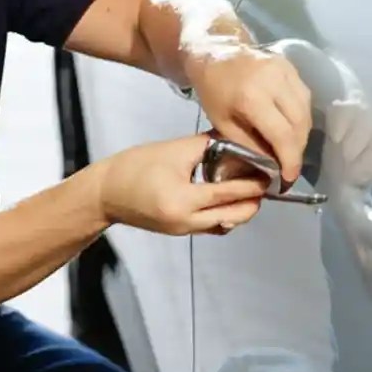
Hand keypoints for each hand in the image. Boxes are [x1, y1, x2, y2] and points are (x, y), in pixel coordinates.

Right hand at [96, 134, 267, 235]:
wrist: (104, 193)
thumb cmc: (133, 168)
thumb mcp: (172, 150)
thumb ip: (206, 145)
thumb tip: (234, 140)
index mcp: (184, 200)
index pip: (229, 193)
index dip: (252, 183)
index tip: (268, 171)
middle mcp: (187, 221)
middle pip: (234, 216)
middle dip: (253, 200)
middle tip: (264, 182)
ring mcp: (184, 229)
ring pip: (225, 224)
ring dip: (240, 209)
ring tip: (249, 190)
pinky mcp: (179, 230)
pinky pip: (211, 227)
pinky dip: (224, 215)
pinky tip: (226, 199)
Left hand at [188, 47, 311, 180]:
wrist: (215, 52)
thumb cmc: (213, 90)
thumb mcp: (223, 123)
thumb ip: (249, 145)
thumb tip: (272, 167)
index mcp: (252, 97)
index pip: (283, 135)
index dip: (290, 160)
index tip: (288, 179)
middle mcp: (274, 81)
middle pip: (300, 124)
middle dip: (297, 150)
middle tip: (289, 167)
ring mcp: (285, 71)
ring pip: (306, 111)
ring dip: (302, 135)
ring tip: (289, 149)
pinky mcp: (291, 66)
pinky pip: (304, 97)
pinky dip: (301, 116)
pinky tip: (290, 127)